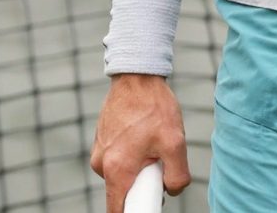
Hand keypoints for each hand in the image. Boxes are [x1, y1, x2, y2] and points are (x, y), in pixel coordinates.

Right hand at [90, 74, 188, 212]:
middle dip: (143, 185)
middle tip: (157, 163)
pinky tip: (143, 136)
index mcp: (116, 169)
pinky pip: (118, 160)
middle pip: (123, 193)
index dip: (139, 210)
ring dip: (138, 168)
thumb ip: (177, 177)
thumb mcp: (174, 143)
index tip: (152, 197)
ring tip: (151, 143)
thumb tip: (170, 190)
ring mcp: (100, 151)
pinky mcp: (102, 141)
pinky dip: (132, 155)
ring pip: (122, 175)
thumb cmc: (153, 107)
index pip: (118, 210)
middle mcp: (102, 163)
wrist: (136, 77)